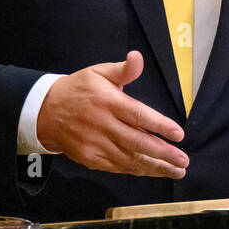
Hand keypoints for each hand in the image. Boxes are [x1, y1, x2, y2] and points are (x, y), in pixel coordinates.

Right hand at [36, 52, 187, 177]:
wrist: (45, 113)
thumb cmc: (78, 90)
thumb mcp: (98, 72)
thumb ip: (122, 70)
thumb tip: (137, 57)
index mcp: (108, 102)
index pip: (138, 115)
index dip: (159, 126)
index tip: (178, 134)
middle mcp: (103, 125)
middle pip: (137, 142)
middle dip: (163, 154)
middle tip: (184, 160)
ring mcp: (96, 145)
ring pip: (130, 159)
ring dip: (155, 167)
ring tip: (177, 170)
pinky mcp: (90, 159)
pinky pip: (118, 167)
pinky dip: (138, 170)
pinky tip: (154, 171)